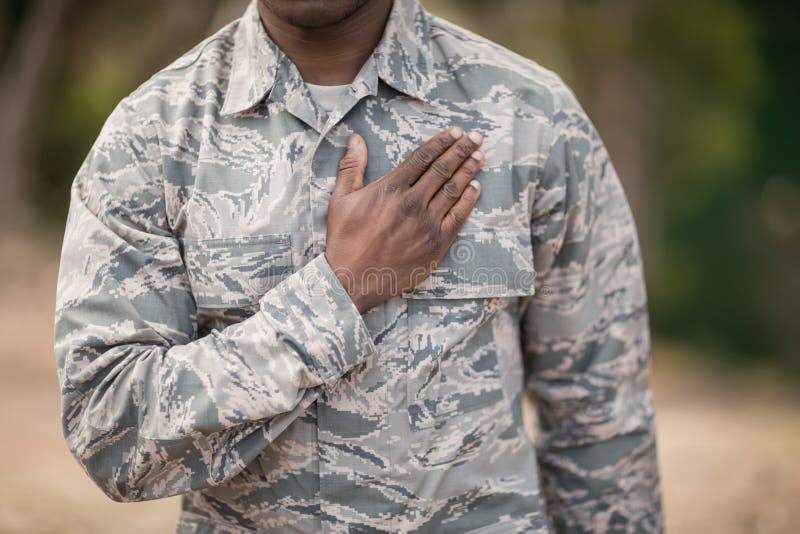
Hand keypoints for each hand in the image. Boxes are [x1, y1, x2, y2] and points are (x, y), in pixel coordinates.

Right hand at [325, 127, 484, 312]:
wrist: (353, 279)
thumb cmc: (344, 239)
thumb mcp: (341, 199)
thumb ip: (351, 166)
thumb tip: (356, 138)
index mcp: (390, 188)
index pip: (423, 157)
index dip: (442, 142)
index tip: (456, 132)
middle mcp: (412, 202)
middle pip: (443, 169)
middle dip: (462, 150)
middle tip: (476, 138)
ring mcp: (426, 223)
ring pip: (453, 190)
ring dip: (469, 170)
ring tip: (480, 156)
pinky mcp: (436, 244)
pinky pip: (458, 217)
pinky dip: (469, 200)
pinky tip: (475, 188)